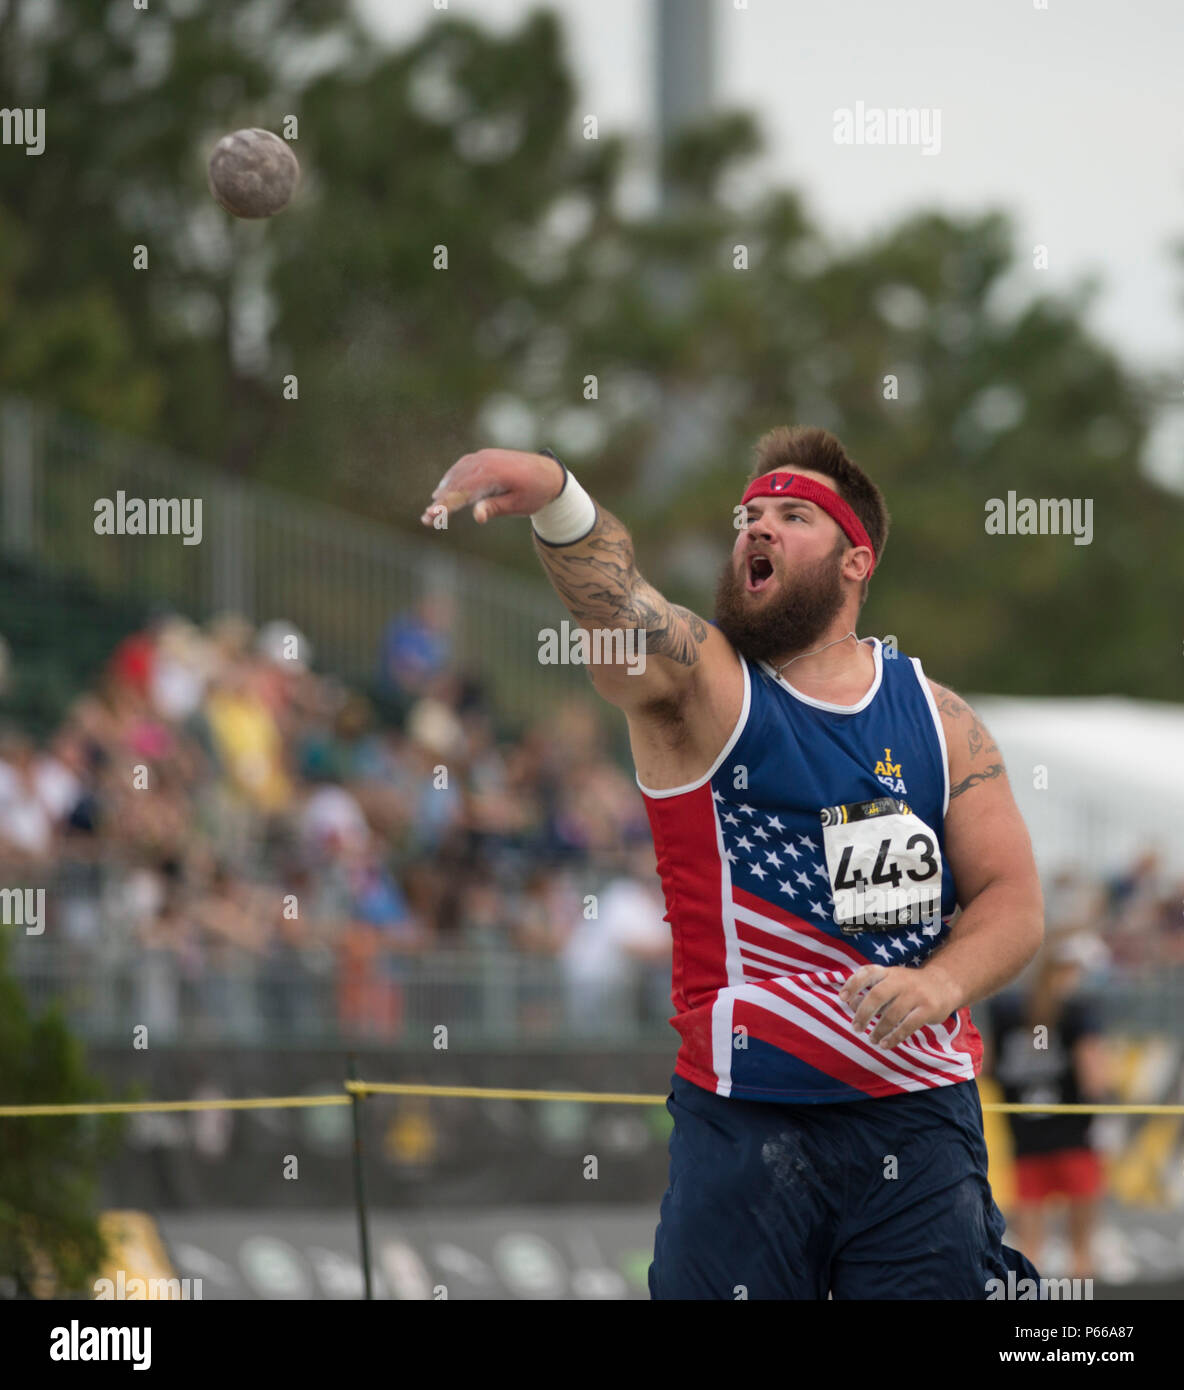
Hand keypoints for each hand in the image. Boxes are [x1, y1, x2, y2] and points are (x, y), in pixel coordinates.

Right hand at [420, 448, 564, 526]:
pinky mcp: (485, 456)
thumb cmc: (535, 493)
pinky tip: (445, 488)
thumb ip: (496, 508)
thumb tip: (477, 516)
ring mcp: (484, 456)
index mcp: (494, 473)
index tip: (432, 516)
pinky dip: (453, 477)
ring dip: (444, 489)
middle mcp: (486, 461)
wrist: (549, 473)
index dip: (446, 505)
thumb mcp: (518, 505)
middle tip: (427, 518)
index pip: (463, 491)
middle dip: (441, 501)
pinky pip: (463, 466)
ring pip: (457, 473)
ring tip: (433, 507)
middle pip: (456, 482)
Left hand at [838, 961, 960, 1049]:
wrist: (945, 984)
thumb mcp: (891, 983)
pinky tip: (885, 1044)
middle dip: (863, 1013)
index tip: (842, 998)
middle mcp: (901, 980)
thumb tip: (850, 1003)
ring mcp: (916, 994)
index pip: (867, 973)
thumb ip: (872, 992)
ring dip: (879, 1030)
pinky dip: (894, 1037)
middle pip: (877, 995)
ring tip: (872, 1040)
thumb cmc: (910, 986)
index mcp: (889, 972)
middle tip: (855, 1027)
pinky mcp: (928, 1009)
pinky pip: (908, 1026)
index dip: (853, 984)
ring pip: (892, 1014)